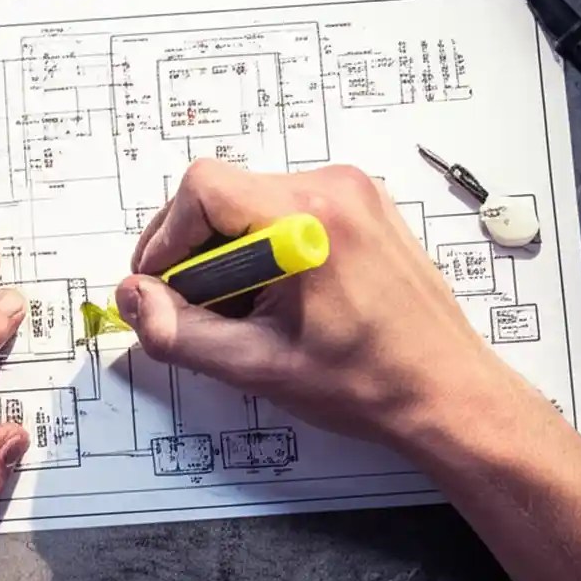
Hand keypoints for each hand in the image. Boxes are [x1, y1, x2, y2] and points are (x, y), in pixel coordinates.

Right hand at [116, 159, 531, 443]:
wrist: (447, 392)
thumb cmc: (371, 383)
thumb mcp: (257, 366)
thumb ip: (179, 332)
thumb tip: (133, 298)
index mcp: (310, 217)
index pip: (201, 188)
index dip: (165, 238)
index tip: (161, 284)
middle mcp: (334, 187)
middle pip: (220, 192)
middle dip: (194, 251)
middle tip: (197, 309)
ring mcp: (352, 191)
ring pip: (248, 201)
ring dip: (227, 252)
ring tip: (244, 310)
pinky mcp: (360, 204)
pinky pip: (284, 207)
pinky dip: (261, 245)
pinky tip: (275, 296)